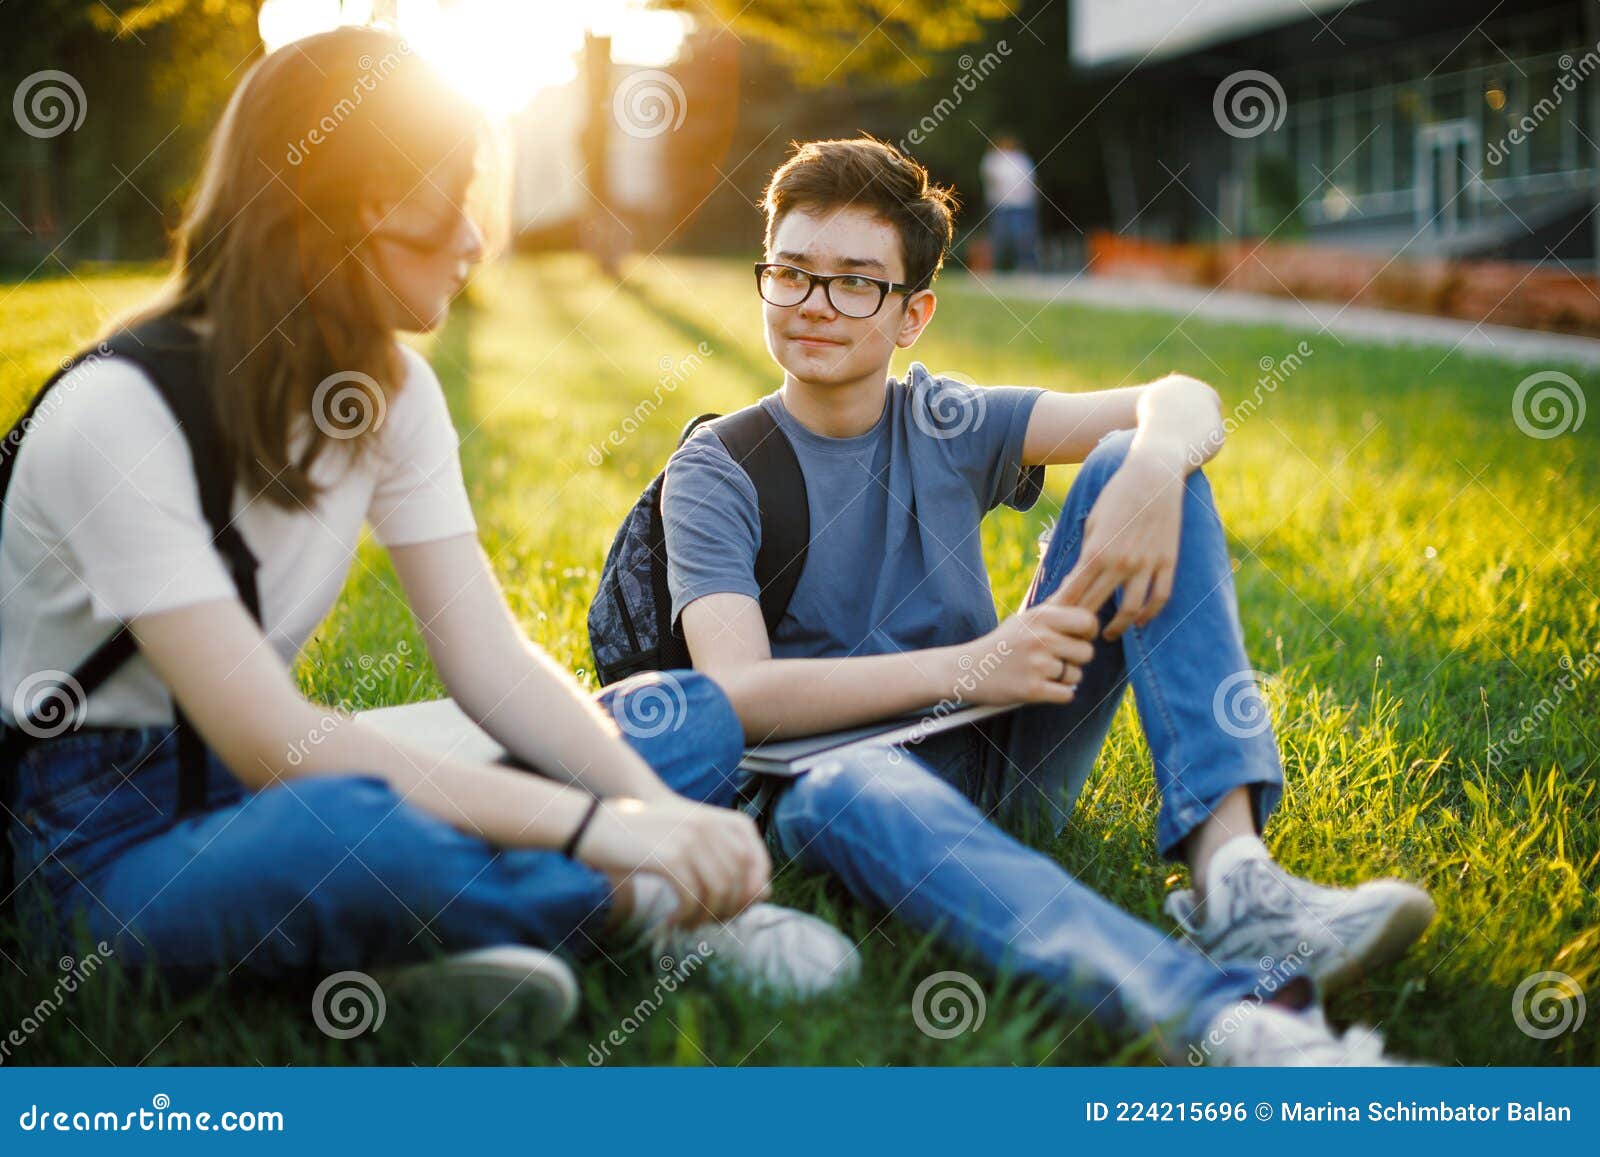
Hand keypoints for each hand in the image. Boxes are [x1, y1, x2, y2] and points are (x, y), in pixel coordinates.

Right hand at [573, 796, 770, 925]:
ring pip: (718, 892)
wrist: (597, 823)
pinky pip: (692, 898)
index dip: (753, 891)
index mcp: (721, 820)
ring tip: (690, 925)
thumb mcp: (688, 840)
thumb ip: (726, 861)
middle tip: (710, 923)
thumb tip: (766, 894)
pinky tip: (674, 922)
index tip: (737, 910)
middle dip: (729, 909)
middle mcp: (710, 827)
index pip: (757, 861)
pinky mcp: (670, 858)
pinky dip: (687, 917)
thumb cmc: (645, 836)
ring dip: (707, 917)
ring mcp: (691, 841)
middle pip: (739, 880)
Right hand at [954, 602, 1096, 705]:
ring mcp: (1036, 664)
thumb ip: (1055, 607)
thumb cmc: (1004, 643)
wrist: (968, 669)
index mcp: (1041, 616)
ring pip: (1076, 675)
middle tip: (1055, 658)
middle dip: (1076, 659)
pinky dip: (1058, 694)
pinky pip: (1067, 695)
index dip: (1088, 632)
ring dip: (1064, 678)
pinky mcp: (1032, 689)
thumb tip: (1079, 583)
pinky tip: (1040, 686)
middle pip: (1087, 652)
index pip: (1088, 621)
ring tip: (1040, 672)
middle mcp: (1039, 637)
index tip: (1077, 638)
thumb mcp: (1026, 619)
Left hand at [1055, 446, 1184, 640]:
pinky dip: (1149, 615)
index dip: (1061, 610)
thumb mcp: (1093, 522)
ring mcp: (1147, 564)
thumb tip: (1074, 581)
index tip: (1053, 620)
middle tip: (1073, 634)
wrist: (1155, 474)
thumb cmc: (1117, 494)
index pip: (1073, 592)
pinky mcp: (1168, 562)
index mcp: (1097, 551)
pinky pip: (1159, 598)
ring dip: (1117, 628)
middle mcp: (1121, 562)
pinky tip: (1139, 621)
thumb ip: (1085, 553)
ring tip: (1107, 635)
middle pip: (1096, 604)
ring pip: (1130, 611)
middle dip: (1081, 622)